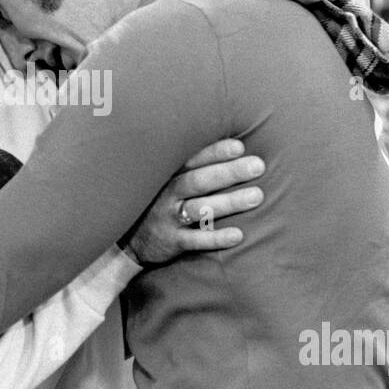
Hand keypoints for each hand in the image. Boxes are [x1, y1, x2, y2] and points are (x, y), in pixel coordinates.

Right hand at [122, 139, 264, 263]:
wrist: (130, 241)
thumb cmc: (161, 202)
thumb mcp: (169, 180)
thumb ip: (194, 166)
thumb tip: (236, 146)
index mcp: (170, 175)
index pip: (194, 159)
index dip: (215, 152)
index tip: (240, 147)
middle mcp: (168, 194)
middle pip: (199, 181)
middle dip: (228, 172)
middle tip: (258, 166)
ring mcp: (169, 218)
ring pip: (199, 209)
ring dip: (228, 202)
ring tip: (256, 196)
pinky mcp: (172, 242)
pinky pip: (195, 241)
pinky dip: (216, 238)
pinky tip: (238, 235)